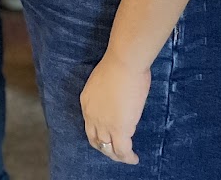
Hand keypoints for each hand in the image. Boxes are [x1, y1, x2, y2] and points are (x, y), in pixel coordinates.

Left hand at [80, 51, 150, 165]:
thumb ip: (108, 93)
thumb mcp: (104, 80)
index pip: (90, 124)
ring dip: (117, 155)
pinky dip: (128, 157)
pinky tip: (134, 158)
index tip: (108, 134)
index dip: (99, 133)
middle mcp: (91, 116)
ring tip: (126, 157)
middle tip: (115, 151)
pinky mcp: (119, 129)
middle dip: (105, 148)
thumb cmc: (120, 64)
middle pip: (95, 140)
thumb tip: (120, 98)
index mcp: (86, 102)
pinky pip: (122, 151)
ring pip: (108, 149)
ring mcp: (104, 124)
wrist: (124, 63)